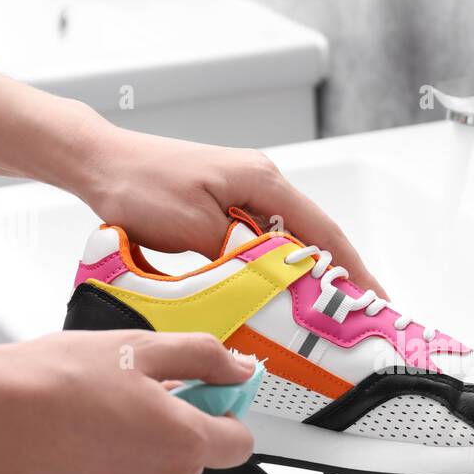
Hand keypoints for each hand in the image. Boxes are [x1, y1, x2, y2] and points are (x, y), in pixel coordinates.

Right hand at [0, 331, 255, 473]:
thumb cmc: (55, 379)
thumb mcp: (139, 348)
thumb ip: (203, 358)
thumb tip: (241, 370)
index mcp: (184, 440)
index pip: (237, 443)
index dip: (221, 417)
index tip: (199, 402)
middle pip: (187, 464)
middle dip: (166, 437)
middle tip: (122, 406)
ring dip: (130, 464)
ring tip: (86, 430)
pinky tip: (68, 459)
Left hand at [79, 126, 387, 295]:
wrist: (100, 163)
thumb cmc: (139, 183)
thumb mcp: (192, 226)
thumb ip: (238, 252)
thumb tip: (273, 274)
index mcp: (262, 180)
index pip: (322, 229)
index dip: (352, 265)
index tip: (373, 294)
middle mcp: (260, 182)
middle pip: (313, 233)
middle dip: (338, 271)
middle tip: (357, 310)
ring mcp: (243, 192)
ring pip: (288, 238)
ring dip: (307, 270)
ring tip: (324, 306)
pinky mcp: (225, 205)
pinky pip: (264, 239)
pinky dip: (277, 265)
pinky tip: (279, 287)